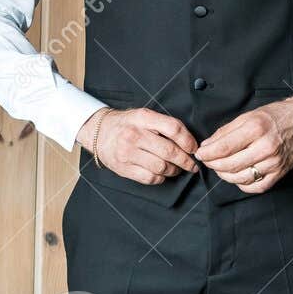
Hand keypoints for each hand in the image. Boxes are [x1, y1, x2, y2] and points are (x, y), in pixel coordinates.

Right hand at [76, 106, 198, 184]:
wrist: (98, 133)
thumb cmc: (127, 124)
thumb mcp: (144, 115)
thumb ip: (164, 124)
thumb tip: (189, 142)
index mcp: (143, 118)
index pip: (173, 128)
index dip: (188, 140)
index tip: (194, 148)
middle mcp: (135, 135)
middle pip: (170, 151)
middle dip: (186, 161)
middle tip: (192, 164)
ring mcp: (128, 153)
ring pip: (162, 167)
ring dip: (174, 170)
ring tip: (177, 168)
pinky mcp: (124, 168)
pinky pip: (150, 178)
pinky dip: (160, 178)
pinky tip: (161, 173)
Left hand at [194, 93, 292, 193]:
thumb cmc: (274, 116)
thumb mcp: (248, 116)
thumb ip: (225, 132)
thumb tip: (207, 146)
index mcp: (256, 128)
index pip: (224, 147)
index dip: (207, 154)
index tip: (200, 154)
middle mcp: (266, 147)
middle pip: (230, 165)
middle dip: (213, 165)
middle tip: (208, 161)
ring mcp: (274, 162)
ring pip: (241, 178)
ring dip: (225, 176)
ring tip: (221, 168)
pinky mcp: (280, 173)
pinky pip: (256, 187)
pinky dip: (243, 185)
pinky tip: (238, 176)